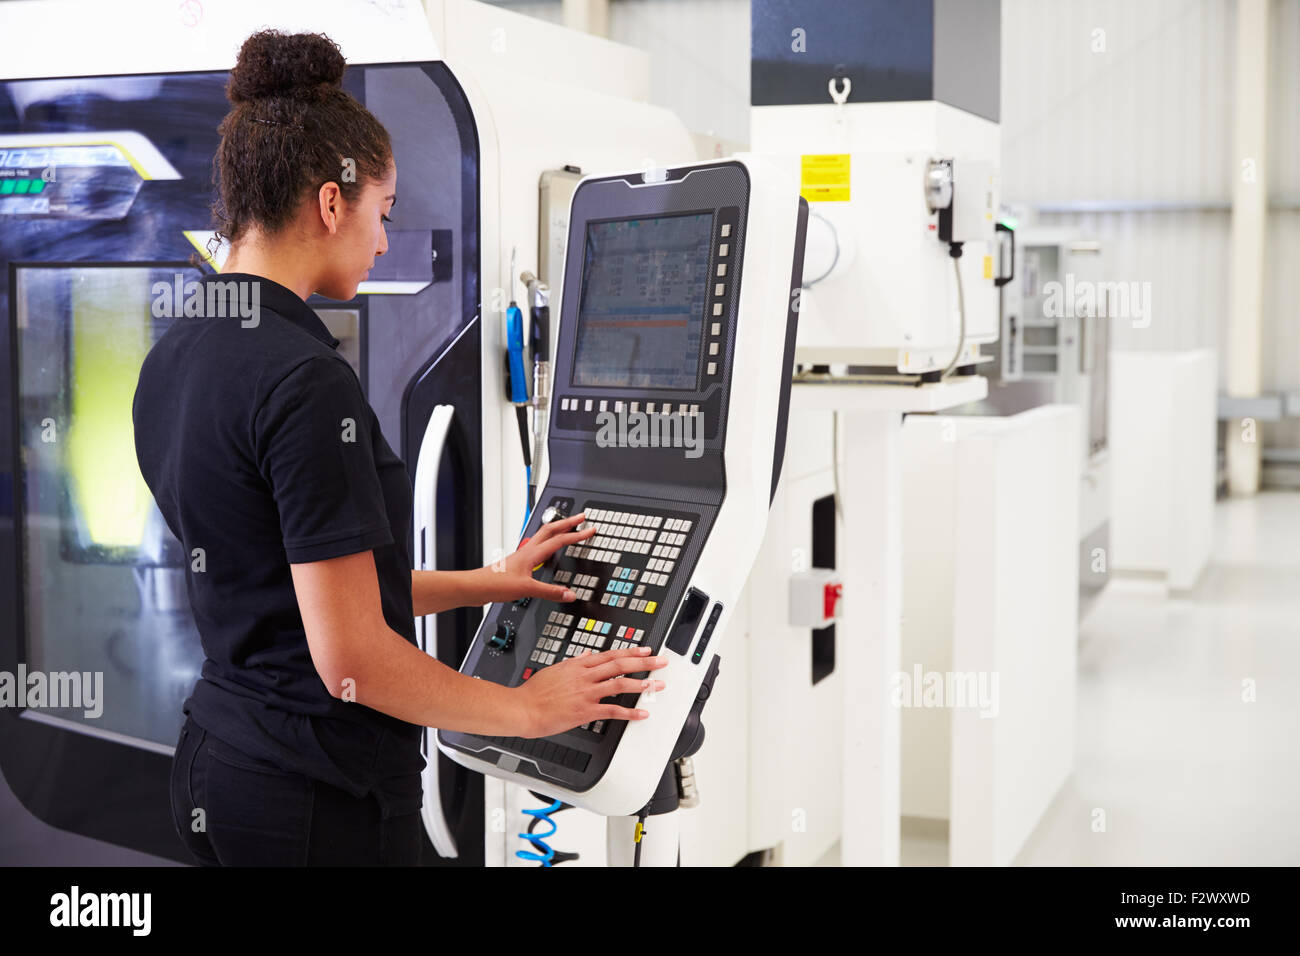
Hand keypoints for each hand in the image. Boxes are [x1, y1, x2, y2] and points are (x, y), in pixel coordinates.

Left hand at [481, 512, 596, 603]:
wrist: (476, 587)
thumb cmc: (495, 584)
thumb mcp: (526, 589)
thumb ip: (549, 591)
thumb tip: (570, 594)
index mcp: (532, 554)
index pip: (559, 540)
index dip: (577, 535)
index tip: (590, 530)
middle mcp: (528, 551)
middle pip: (551, 530)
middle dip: (568, 522)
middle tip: (581, 517)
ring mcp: (522, 556)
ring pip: (543, 536)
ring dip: (558, 529)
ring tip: (568, 527)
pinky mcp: (518, 564)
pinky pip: (537, 548)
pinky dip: (547, 544)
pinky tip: (547, 552)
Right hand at [516, 645, 667, 737]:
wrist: (523, 708)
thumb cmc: (535, 691)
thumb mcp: (555, 669)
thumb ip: (574, 662)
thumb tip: (585, 654)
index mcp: (578, 665)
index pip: (610, 654)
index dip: (631, 651)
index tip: (645, 649)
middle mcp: (585, 676)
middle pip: (620, 665)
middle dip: (644, 662)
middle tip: (660, 661)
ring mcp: (586, 693)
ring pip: (620, 684)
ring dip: (642, 684)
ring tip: (657, 684)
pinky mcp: (585, 711)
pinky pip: (612, 711)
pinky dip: (629, 712)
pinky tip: (642, 713)